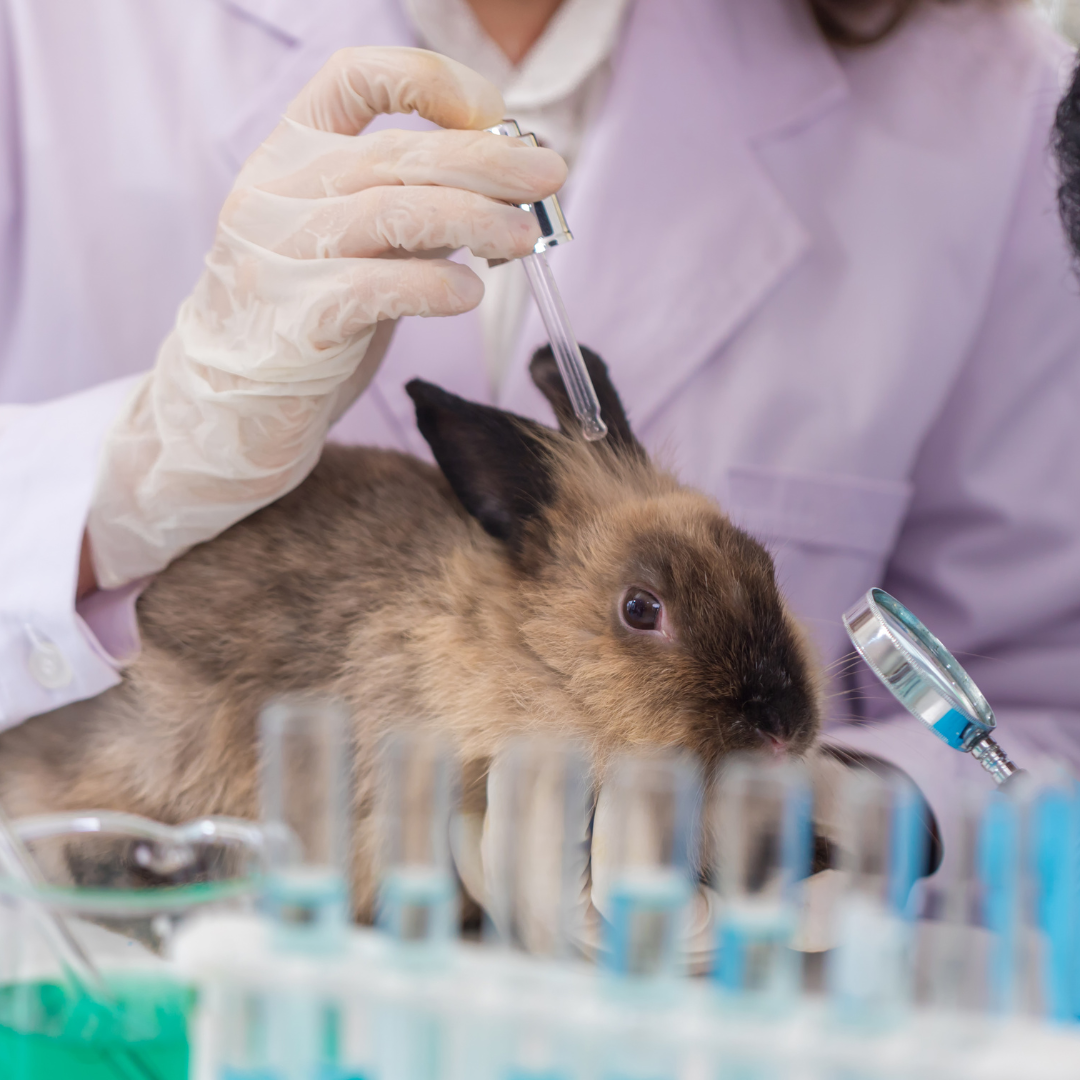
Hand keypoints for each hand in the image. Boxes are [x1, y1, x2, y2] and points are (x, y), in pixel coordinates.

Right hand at [87, 47, 565, 587]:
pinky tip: (468, 293)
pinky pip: (376, 288)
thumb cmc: (307, 322)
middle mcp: (273, 193)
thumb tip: (504, 188)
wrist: (229, 412)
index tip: (491, 115)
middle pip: (394, 153)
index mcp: (288, 157)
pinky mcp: (293, 321)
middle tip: (550, 176)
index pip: (354, 78)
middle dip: (485, 161)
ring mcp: (275, 255)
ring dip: (473, 220)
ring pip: (390, 213)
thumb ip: (410, 211)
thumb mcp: (356, 249)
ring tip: (524, 239)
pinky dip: (433, 284)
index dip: (430, 83)